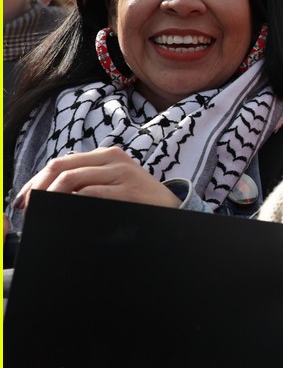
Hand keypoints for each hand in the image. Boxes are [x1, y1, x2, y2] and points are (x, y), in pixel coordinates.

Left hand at [13, 147, 179, 209]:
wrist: (173, 208)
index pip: (61, 163)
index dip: (36, 181)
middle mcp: (112, 158)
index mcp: (106, 155)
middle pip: (61, 167)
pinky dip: (71, 203)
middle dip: (37, 187)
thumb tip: (48, 191)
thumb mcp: (113, 182)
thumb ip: (88, 180)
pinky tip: (64, 212)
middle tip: (27, 207)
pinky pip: (90, 193)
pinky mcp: (128, 190)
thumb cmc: (138, 199)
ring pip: (71, 179)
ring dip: (50, 197)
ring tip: (42, 211)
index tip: (23, 200)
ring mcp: (122, 173)